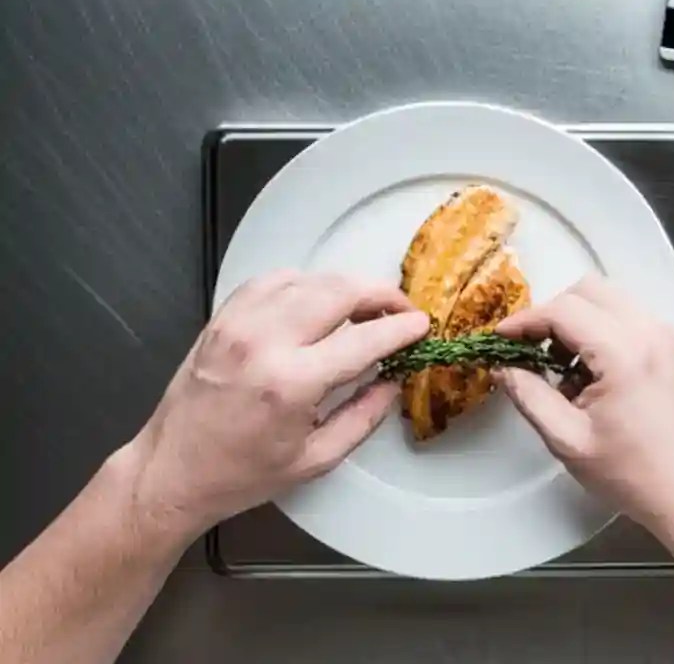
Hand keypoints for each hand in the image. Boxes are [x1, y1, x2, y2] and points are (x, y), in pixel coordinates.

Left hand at [121, 270, 429, 534]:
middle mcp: (265, 342)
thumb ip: (363, 417)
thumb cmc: (243, 474)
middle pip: (339, 291)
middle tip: (399, 310)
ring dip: (344, 287)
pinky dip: (303, 284)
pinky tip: (316, 302)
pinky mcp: (222, 319)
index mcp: (292, 383)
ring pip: (308, 279)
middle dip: (380, 294)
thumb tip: (393, 382)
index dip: (401, 328)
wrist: (172, 471)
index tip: (421, 326)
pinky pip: (271, 281)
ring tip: (363, 308)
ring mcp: (239, 324)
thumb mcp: (316, 459)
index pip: (364, 339)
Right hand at [496, 276, 673, 551]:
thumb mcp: (570, 442)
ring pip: (614, 302)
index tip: (502, 339)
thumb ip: (531, 398)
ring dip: (582, 322)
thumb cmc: (638, 477)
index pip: (563, 309)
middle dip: (554, 313)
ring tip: (566, 372)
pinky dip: (607, 333)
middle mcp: (651, 333)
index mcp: (623, 351)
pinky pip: (634, 322)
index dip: (524, 320)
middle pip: (590, 290)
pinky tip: (598, 379)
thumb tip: (506, 370)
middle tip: (533, 351)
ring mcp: (670, 340)